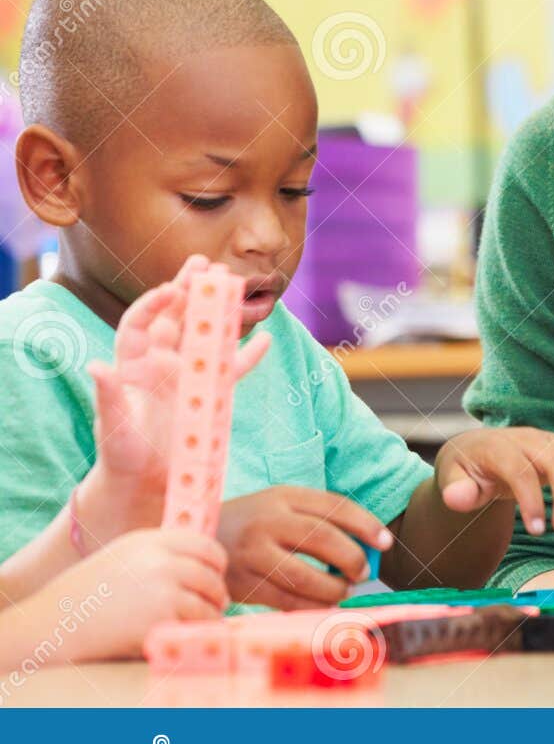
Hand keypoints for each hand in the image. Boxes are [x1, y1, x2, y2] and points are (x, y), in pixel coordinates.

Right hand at [51, 529, 227, 661]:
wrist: (53, 623)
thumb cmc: (87, 594)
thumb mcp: (123, 556)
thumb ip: (160, 554)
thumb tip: (204, 565)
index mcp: (150, 541)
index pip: (206, 546)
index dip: (216, 563)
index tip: (216, 576)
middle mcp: (160, 560)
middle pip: (211, 576)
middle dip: (215, 594)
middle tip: (214, 605)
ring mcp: (162, 589)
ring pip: (209, 603)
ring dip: (207, 617)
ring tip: (195, 624)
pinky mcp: (160, 619)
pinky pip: (195, 627)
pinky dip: (192, 634)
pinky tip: (177, 636)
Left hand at [86, 264, 271, 500]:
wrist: (145, 481)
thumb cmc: (120, 455)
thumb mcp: (112, 427)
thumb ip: (107, 396)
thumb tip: (97, 366)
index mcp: (133, 364)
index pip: (140, 324)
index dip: (153, 305)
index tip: (169, 289)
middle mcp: (161, 363)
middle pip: (177, 318)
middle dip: (189, 289)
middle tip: (204, 263)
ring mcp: (188, 376)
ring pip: (206, 334)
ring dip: (219, 310)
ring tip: (232, 282)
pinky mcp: (210, 393)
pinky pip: (233, 369)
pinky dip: (250, 355)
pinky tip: (266, 338)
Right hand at [216, 487, 391, 610]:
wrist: (198, 537)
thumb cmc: (254, 522)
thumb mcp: (282, 506)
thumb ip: (319, 519)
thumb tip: (368, 545)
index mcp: (283, 496)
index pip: (335, 507)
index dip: (366, 525)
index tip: (386, 543)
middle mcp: (267, 522)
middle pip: (323, 540)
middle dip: (352, 559)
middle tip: (364, 572)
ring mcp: (252, 554)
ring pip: (305, 576)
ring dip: (334, 589)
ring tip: (343, 590)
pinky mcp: (244, 584)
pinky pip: (286, 600)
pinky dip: (310, 605)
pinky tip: (321, 603)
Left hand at [434, 427, 553, 536]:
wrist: (476, 450)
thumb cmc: (465, 470)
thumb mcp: (451, 480)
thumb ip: (455, 490)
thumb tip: (460, 498)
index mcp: (496, 446)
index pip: (520, 469)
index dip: (531, 500)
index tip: (537, 531)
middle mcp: (525, 438)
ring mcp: (547, 438)